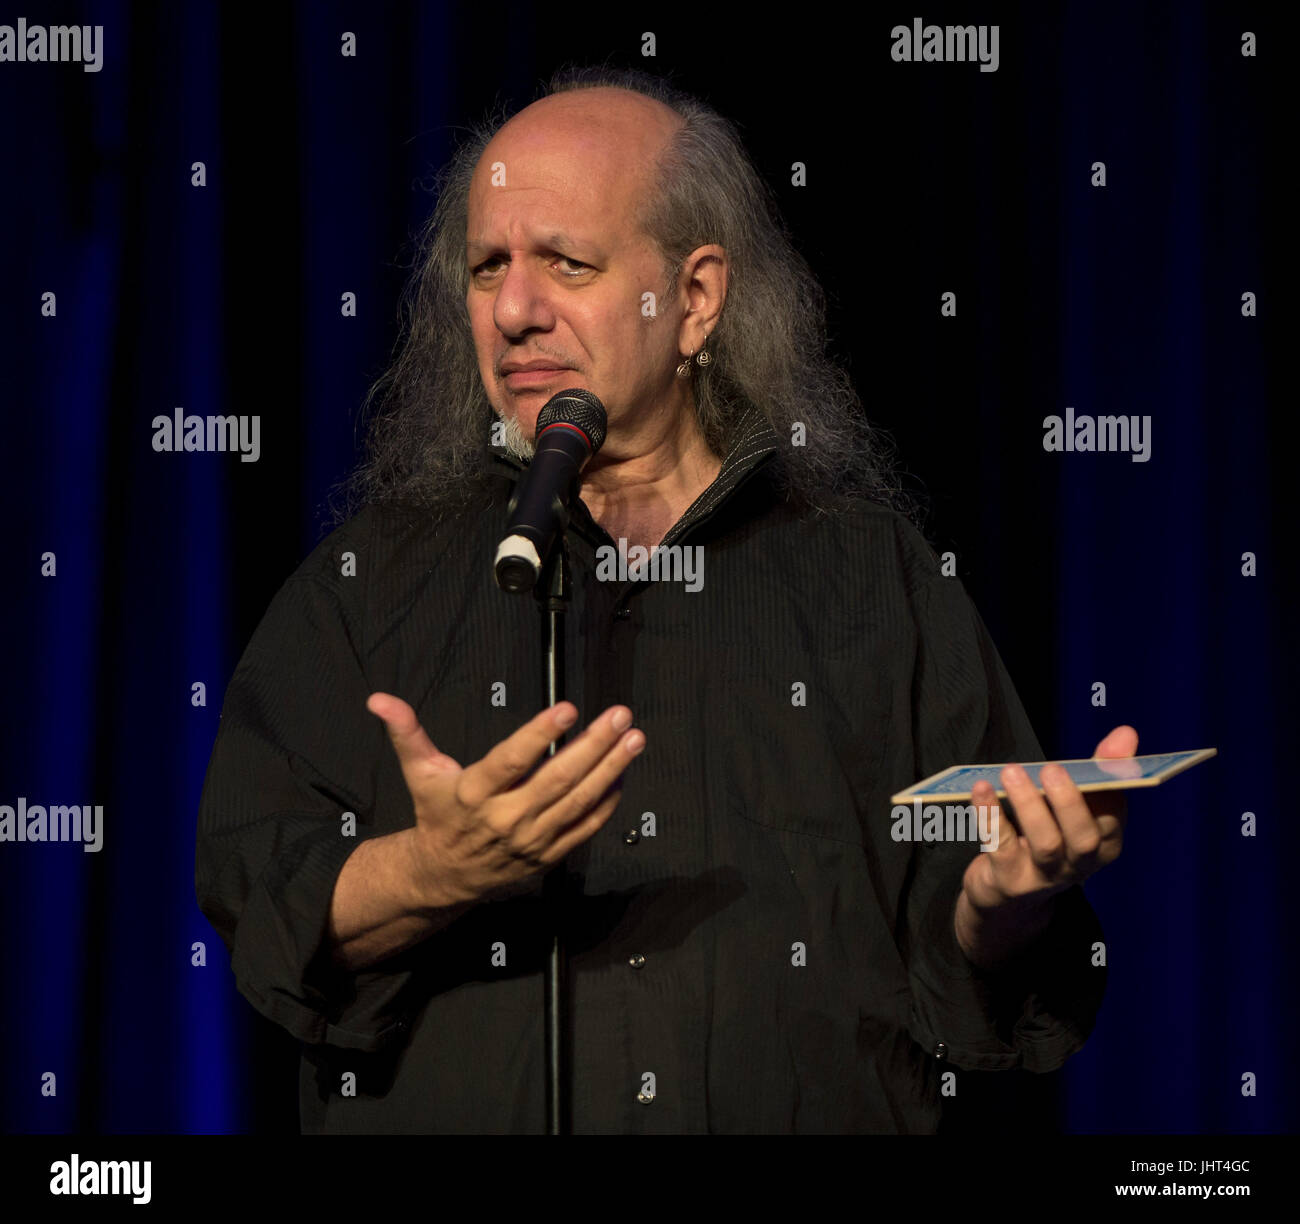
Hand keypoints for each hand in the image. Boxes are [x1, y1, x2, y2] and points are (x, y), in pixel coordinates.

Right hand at [366, 694, 644, 908]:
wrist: (444, 876)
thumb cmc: (438, 815)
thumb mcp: (420, 772)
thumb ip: (407, 732)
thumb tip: (379, 699)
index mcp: (474, 793)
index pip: (512, 761)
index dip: (540, 734)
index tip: (568, 708)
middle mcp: (506, 818)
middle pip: (557, 779)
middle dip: (593, 746)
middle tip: (620, 716)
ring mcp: (532, 841)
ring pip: (578, 802)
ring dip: (610, 769)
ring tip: (634, 739)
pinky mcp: (549, 856)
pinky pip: (585, 828)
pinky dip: (607, 802)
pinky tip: (623, 774)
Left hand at [955, 725, 1133, 965]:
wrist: (1007, 891)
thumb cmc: (1048, 832)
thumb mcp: (1074, 804)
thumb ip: (1098, 769)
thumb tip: (1127, 732)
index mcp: (1104, 843)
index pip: (1114, 816)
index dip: (1111, 786)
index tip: (1107, 754)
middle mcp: (1080, 865)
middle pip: (1083, 838)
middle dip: (1069, 802)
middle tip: (1051, 768)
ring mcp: (1045, 877)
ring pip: (1044, 844)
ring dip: (1028, 805)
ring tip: (1011, 772)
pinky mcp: (1009, 881)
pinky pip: (1000, 847)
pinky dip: (991, 815)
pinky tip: (981, 789)